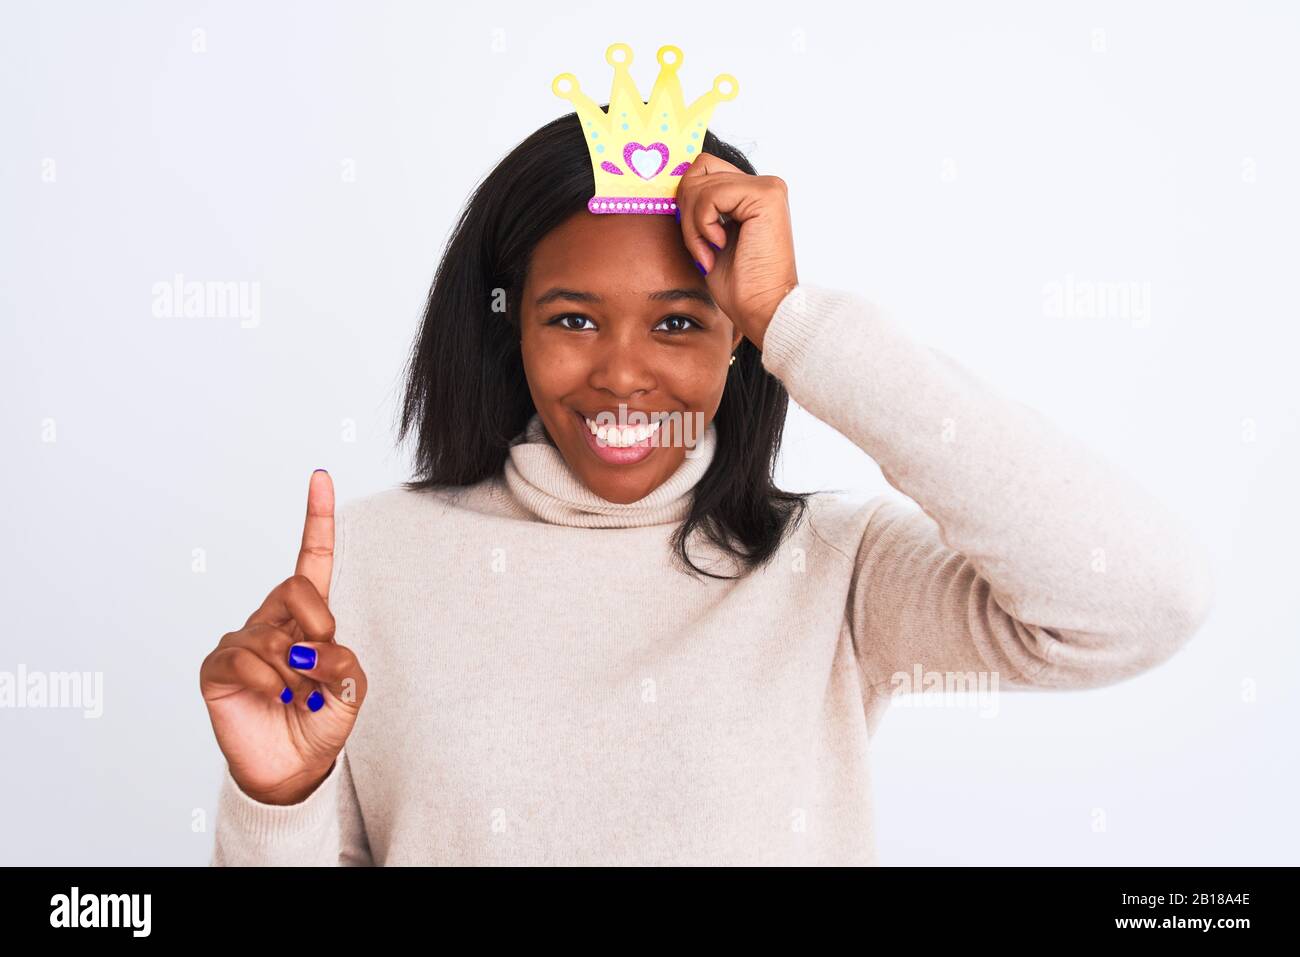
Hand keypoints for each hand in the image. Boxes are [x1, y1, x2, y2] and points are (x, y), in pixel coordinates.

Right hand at [199, 470, 367, 804]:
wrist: (294, 768)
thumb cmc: (322, 719)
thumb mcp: (351, 688)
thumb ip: (342, 660)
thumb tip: (310, 647)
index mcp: (308, 616)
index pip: (311, 559)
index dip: (317, 518)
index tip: (320, 476)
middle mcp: (272, 620)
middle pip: (296, 587)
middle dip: (318, 624)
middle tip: (321, 662)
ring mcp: (241, 641)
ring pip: (274, 637)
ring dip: (297, 674)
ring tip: (297, 698)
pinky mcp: (217, 667)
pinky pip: (244, 659)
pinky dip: (269, 682)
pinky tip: (273, 698)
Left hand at [675, 152, 799, 350]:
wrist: (761, 309)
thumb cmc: (739, 284)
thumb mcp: (708, 236)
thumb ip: (700, 207)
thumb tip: (674, 183)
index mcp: (751, 193)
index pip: (703, 169)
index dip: (687, 200)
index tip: (695, 237)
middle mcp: (764, 185)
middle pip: (699, 170)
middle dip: (687, 212)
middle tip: (701, 248)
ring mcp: (767, 187)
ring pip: (700, 184)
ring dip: (694, 225)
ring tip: (709, 252)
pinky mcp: (765, 196)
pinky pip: (710, 195)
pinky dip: (703, 225)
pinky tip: (719, 245)